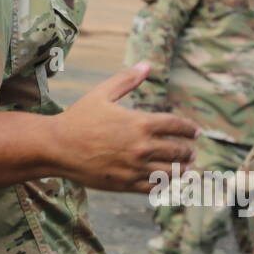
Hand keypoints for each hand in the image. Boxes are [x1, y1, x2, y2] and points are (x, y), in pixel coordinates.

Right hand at [51, 62, 198, 191]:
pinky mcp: (125, 184)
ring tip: (185, 168)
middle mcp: (141, 147)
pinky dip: (164, 185)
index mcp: (139, 123)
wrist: (57, 147)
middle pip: (178, 151)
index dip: (190, 129)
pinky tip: (167, 181)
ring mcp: (134, 168)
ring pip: (170, 173)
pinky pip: (153, 187)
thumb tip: (146, 65)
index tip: (196, 131)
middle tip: (192, 152)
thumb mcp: (102, 93)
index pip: (177, 126)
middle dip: (188, 151)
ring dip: (182, 170)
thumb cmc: (78, 118)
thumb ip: (126, 80)